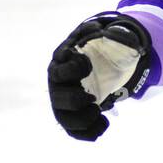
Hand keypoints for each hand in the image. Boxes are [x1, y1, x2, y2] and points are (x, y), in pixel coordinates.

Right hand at [47, 12, 151, 141]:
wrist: (92, 66)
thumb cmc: (88, 50)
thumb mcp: (90, 36)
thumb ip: (92, 31)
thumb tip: (99, 28)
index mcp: (60, 66)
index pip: (59, 72)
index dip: (73, 70)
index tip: (89, 65)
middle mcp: (57, 87)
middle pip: (58, 99)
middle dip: (75, 100)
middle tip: (93, 97)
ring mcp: (62, 104)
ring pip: (64, 120)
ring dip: (82, 120)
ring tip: (98, 112)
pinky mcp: (71, 116)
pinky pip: (74, 132)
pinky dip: (90, 133)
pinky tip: (104, 123)